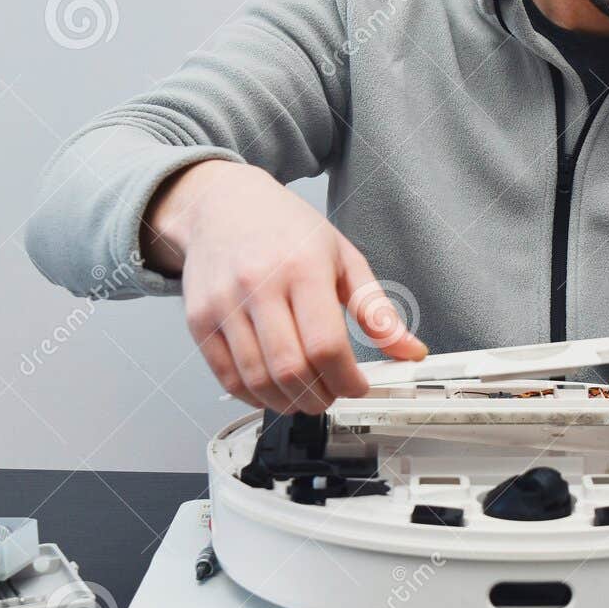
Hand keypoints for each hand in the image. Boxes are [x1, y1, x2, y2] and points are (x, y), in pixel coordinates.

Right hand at [142, 160, 426, 412]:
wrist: (221, 204)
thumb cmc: (284, 228)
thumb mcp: (343, 257)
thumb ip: (375, 309)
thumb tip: (409, 350)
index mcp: (303, 266)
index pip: (326, 344)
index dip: (347, 379)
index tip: (358, 385)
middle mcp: (259, 284)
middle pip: (291, 368)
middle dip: (320, 397)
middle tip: (333, 395)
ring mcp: (224, 304)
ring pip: (257, 379)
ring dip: (289, 402)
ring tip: (307, 396)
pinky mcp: (199, 320)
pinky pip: (227, 377)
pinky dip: (254, 396)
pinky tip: (273, 390)